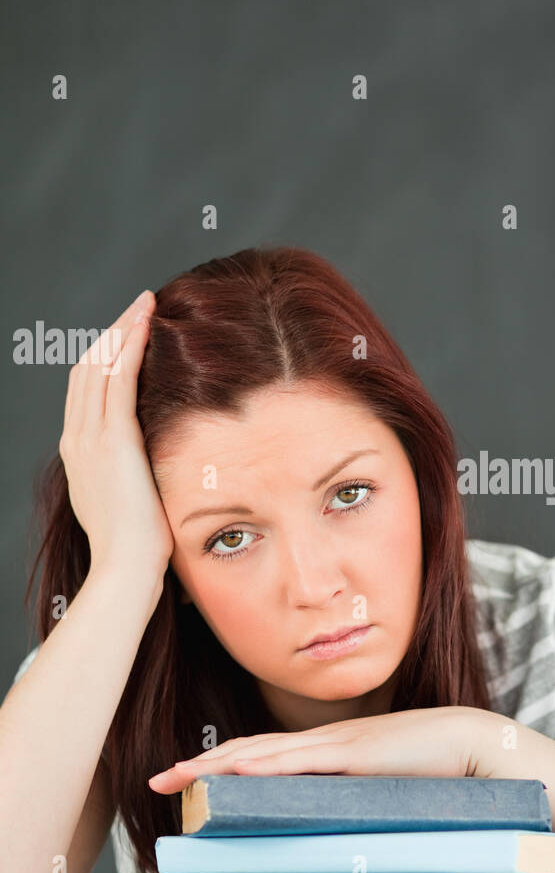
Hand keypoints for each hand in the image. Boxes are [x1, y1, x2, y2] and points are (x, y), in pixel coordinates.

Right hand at [60, 289, 174, 581]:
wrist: (127, 569)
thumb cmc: (140, 550)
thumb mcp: (135, 504)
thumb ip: (138, 479)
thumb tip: (159, 474)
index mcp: (80, 454)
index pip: (88, 391)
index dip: (106, 358)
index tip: (130, 336)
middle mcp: (77, 440)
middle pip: (88, 370)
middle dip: (113, 334)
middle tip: (139, 307)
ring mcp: (90, 438)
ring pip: (100, 366)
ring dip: (123, 330)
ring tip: (145, 303)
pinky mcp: (112, 439)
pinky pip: (117, 378)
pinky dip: (130, 345)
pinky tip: (147, 324)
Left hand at [148, 705, 497, 793]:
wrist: (476, 744)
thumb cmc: (438, 770)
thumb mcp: (385, 789)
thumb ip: (356, 800)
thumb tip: (329, 828)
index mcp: (332, 749)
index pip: (265, 755)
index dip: (222, 765)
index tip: (186, 779)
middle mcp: (327, 741)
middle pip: (251, 751)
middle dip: (202, 765)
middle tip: (158, 780)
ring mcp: (340, 744)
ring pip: (266, 753)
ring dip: (219, 764)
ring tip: (180, 776)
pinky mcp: (357, 754)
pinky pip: (303, 760)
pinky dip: (266, 765)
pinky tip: (238, 771)